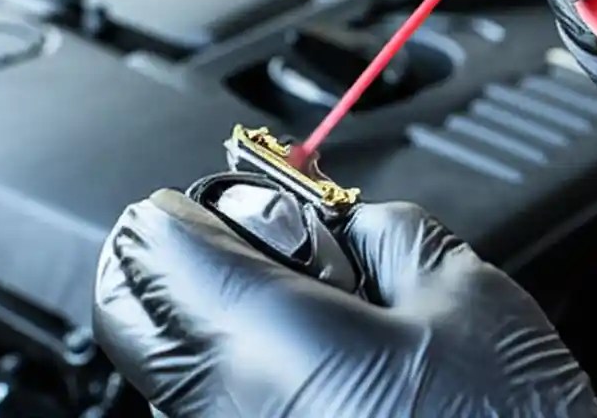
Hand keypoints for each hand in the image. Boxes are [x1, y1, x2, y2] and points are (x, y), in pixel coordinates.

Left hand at [93, 188, 596, 417]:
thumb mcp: (465, 291)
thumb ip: (385, 232)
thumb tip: (345, 228)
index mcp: (262, 337)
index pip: (152, 245)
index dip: (193, 204)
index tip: (236, 198)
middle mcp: (220, 406)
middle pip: (130, 304)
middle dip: (184, 255)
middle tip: (268, 245)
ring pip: (168, 360)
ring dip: (217, 310)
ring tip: (320, 310)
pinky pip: (212, 407)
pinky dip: (246, 366)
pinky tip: (330, 365)